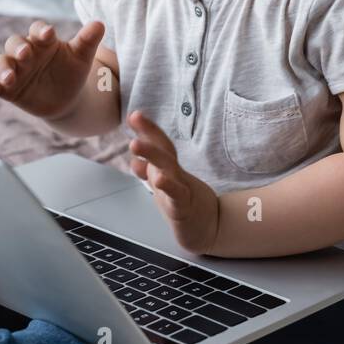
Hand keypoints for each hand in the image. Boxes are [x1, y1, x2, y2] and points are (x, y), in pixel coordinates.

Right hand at [0, 19, 105, 120]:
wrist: (67, 98)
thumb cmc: (72, 71)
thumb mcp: (81, 57)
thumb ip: (88, 40)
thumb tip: (100, 24)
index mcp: (43, 41)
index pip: (37, 30)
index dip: (41, 31)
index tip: (48, 33)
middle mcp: (25, 52)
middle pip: (15, 43)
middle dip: (18, 48)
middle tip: (25, 55)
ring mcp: (14, 69)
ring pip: (1, 63)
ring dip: (2, 69)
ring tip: (9, 78)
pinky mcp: (6, 88)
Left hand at [126, 110, 219, 254]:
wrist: (209, 229)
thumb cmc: (186, 205)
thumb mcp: (165, 186)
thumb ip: (151, 172)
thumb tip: (135, 161)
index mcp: (170, 169)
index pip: (160, 145)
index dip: (148, 129)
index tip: (134, 114)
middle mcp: (176, 175)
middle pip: (164, 150)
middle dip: (150, 133)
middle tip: (135, 116)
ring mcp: (182, 190)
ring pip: (168, 169)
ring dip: (152, 155)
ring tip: (135, 144)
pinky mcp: (184, 208)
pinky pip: (176, 195)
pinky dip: (168, 186)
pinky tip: (159, 179)